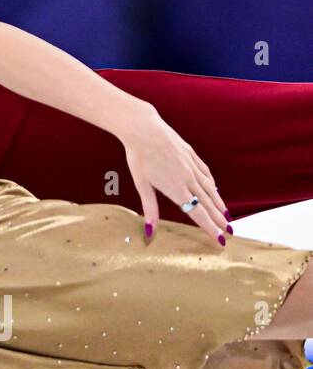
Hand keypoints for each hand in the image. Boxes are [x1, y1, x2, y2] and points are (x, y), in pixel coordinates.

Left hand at [119, 103, 230, 244]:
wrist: (144, 129)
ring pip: (210, 189)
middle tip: (230, 232)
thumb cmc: (139, 157)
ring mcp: (192, 166)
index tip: (220, 239)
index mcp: (176, 189)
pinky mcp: (191, 155)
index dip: (210, 228)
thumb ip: (149, 208)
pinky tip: (215, 190)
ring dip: (219, 204)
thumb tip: (149, 231)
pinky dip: (212, 184)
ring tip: (227, 216)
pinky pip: (206, 173)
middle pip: (208, 204)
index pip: (198, 213)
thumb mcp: (141, 184)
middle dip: (219, 220)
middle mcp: (188, 179)